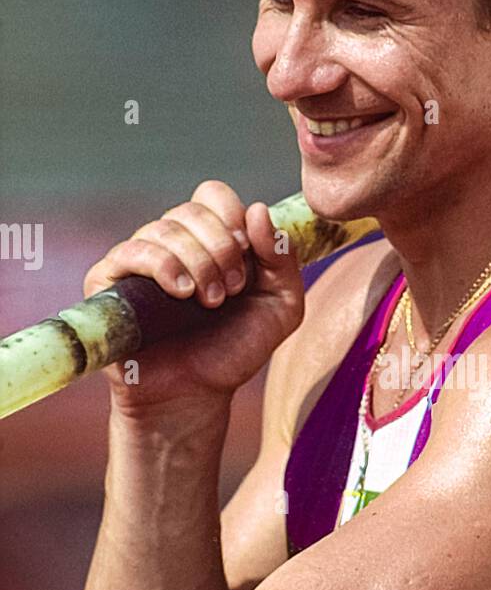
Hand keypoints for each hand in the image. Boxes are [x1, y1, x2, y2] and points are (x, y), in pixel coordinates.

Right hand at [83, 181, 304, 412]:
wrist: (195, 394)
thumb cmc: (234, 349)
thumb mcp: (280, 307)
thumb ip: (283, 260)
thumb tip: (259, 209)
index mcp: (208, 239)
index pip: (212, 195)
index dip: (231, 215)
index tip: (247, 254)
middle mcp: (171, 243)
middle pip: (191, 210)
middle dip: (221, 248)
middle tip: (233, 290)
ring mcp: (138, 259)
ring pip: (164, 229)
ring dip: (198, 262)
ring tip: (210, 301)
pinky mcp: (109, 281)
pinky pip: (131, 251)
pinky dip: (163, 266)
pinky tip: (182, 293)